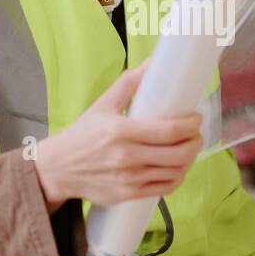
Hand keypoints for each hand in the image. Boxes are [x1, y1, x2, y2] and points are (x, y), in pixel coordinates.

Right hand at [33, 58, 204, 208]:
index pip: (169, 130)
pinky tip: (176, 167)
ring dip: (189, 159)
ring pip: (176, 171)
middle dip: (195, 141)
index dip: (191, 124)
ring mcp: (129, 178)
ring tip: (187, 148)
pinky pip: (165, 188)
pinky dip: (177, 177)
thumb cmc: (81, 135)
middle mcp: (127, 157)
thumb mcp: (102, 105)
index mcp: (121, 131)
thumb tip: (152, 62)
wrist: (58, 169)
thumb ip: (128, 84)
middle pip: (178, 153)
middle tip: (196, 133)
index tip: (195, 118)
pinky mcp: (129, 194)